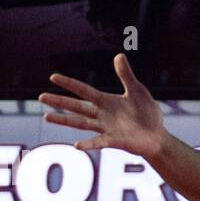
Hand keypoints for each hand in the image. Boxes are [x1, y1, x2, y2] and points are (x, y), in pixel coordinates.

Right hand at [39, 55, 165, 159]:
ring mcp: (106, 128)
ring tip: (47, 117)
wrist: (158, 136)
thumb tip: (118, 55)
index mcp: (106, 101)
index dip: (69, 84)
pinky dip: (89, 144)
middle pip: (76, 106)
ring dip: (64, 120)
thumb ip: (126, 75)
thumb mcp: (137, 91)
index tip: (53, 77)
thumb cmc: (147, 114)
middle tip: (41, 97)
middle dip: (59, 101)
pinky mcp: (114, 141)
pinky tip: (77, 145)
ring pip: (81, 123)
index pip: (83, 90)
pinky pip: (99, 142)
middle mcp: (102, 115)